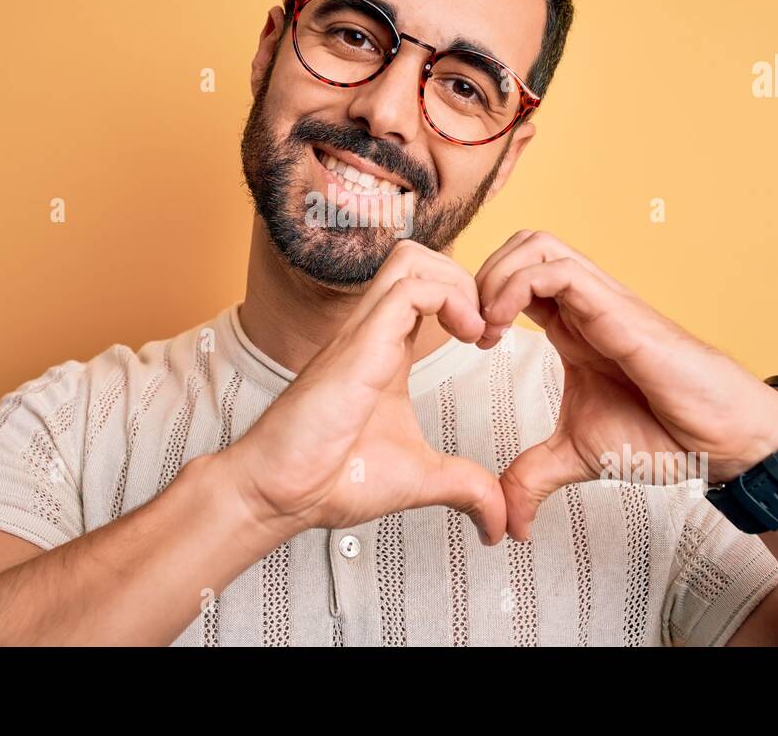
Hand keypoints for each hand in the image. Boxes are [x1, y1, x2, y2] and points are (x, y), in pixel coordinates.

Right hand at [221, 240, 508, 546]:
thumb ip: (464, 488)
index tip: (489, 343)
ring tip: (478, 328)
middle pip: (419, 257)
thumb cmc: (332, 478)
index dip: (467, 300)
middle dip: (466, 278)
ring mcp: (363, 332)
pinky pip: (410, 288)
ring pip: (413, 259)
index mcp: (386, 350)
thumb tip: (498, 519)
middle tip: (488, 327)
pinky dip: (450, 299)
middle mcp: (373, 331)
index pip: (426, 288)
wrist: (279, 492)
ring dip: (459, 282)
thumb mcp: (419, 478)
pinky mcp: (359, 343)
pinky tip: (467, 338)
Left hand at [475, 230, 777, 540]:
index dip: (482, 297)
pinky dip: (517, 287)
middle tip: (469, 326)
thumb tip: (511, 523)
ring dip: (496, 276)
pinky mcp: (618, 310)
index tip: (468, 342)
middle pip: (522, 245)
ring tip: (485, 326)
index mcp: (572, 326)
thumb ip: (535, 477)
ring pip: (537, 244)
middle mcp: (584, 304)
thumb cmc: (664, 433)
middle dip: (481, 274)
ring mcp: (601, 301)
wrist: (721, 439)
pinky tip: (503, 328)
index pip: (516, 278)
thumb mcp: (579, 454)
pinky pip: (559, 271)